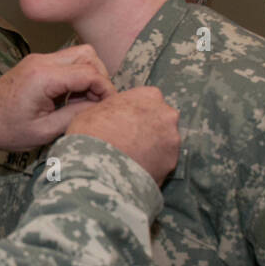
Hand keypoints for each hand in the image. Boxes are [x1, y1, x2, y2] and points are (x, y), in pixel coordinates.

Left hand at [0, 46, 114, 151]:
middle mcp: (41, 61)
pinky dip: (75, 76)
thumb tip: (100, 106)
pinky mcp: (36, 63)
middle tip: (96, 102)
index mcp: (43, 77)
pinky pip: (66, 61)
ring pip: (79, 54)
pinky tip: (70, 98)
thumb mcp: (44, 131)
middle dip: (100, 77)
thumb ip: (75, 115)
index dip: (106, 89)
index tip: (110, 107)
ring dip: (88, 75)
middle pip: (88, 55)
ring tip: (82, 102)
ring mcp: (38, 59)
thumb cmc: (6, 130)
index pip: (89, 73)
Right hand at [65, 86, 179, 183]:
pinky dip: (152, 166)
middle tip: (128, 140)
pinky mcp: (172, 163)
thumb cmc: (92, 134)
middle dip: (147, 129)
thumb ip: (114, 108)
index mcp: (149, 96)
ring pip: (164, 143)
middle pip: (160, 120)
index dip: (134, 112)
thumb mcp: (95, 109)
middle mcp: (167, 115)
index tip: (125, 121)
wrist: (97, 167)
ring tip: (129, 158)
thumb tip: (113, 115)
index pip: (148, 100)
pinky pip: (162, 163)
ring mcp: (172, 140)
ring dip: (151, 148)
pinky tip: (135, 169)